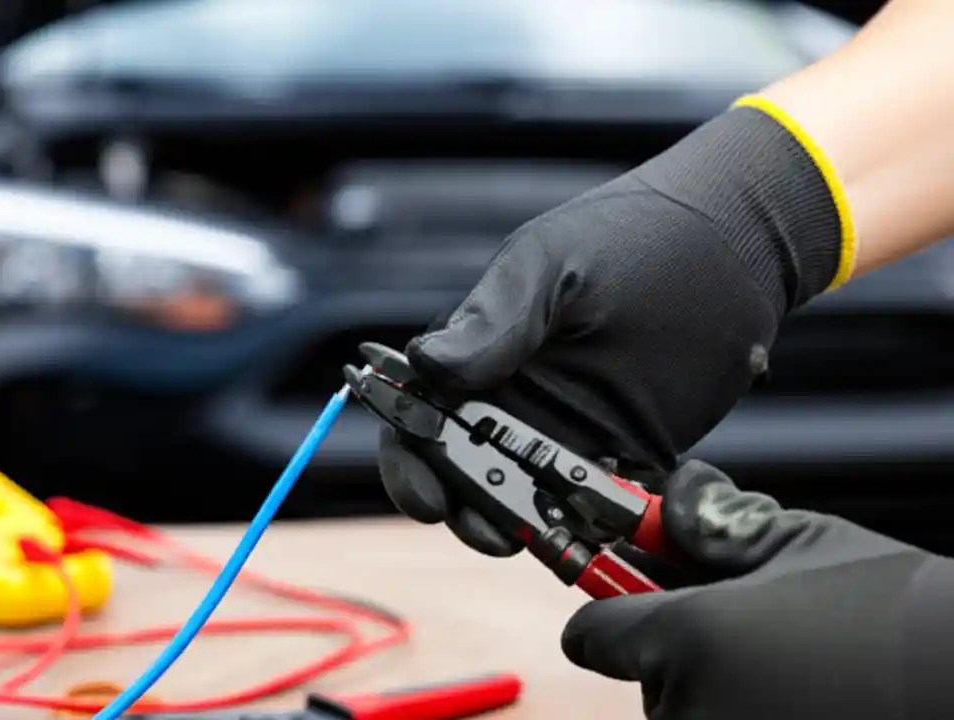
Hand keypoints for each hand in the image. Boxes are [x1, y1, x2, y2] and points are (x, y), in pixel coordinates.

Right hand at [378, 105, 847, 555]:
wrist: (737, 245)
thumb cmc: (632, 237)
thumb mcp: (553, 266)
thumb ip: (494, 319)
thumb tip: (427, 366)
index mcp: (478, 352)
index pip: (418, 415)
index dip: (409, 460)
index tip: (426, 492)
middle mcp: (514, 400)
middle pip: (462, 472)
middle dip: (461, 508)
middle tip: (484, 530)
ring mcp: (569, 433)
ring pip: (523, 499)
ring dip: (517, 526)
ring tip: (528, 537)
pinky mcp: (625, 457)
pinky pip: (592, 507)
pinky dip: (583, 528)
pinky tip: (589, 534)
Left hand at [562, 460, 953, 719]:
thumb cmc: (891, 609)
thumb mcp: (798, 540)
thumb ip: (714, 520)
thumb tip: (672, 496)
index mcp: (683, 639)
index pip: (591, 632)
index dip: (609, 608)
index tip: (625, 589)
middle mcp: (686, 708)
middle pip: (645, 677)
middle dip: (679, 650)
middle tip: (745, 628)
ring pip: (684, 713)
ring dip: (715, 690)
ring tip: (790, 666)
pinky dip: (745, 713)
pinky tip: (798, 694)